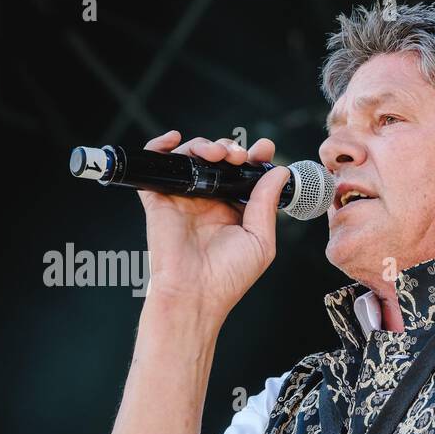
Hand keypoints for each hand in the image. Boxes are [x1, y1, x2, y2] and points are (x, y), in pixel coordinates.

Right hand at [137, 130, 289, 323]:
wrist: (196, 294)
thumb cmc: (228, 276)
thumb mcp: (260, 240)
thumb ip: (266, 204)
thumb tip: (279, 172)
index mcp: (235, 210)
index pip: (245, 175)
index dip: (254, 158)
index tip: (264, 149)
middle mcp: (210, 201)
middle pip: (218, 160)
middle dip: (231, 149)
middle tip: (240, 155)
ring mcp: (184, 198)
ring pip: (191, 157)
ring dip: (205, 146)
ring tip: (218, 153)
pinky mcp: (160, 199)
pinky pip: (155, 166)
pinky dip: (160, 146)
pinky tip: (173, 139)